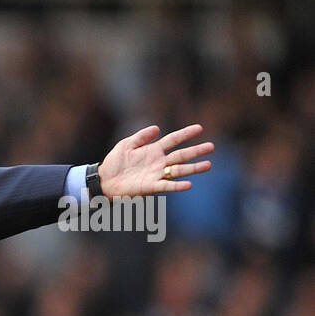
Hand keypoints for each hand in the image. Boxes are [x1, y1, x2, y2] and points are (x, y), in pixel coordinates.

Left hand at [96, 123, 213, 197]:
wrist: (103, 180)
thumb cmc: (114, 162)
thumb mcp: (126, 144)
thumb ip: (141, 136)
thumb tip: (157, 128)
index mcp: (154, 150)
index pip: (173, 140)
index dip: (185, 134)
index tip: (199, 128)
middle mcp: (158, 162)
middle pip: (181, 155)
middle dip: (196, 151)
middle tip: (211, 147)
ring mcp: (156, 175)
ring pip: (178, 171)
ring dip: (193, 168)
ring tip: (208, 165)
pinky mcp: (150, 187)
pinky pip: (166, 186)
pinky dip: (177, 186)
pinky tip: (189, 185)